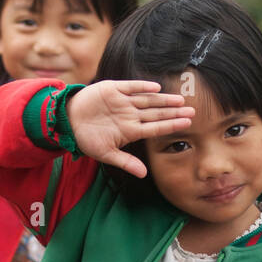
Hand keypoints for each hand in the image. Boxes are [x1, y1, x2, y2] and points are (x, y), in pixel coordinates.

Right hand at [64, 81, 192, 177]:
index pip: (156, 127)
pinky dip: (142, 87)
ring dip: (163, 100)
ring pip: (147, 100)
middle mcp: (130, 115)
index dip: (171, 125)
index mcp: (130, 130)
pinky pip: (131, 87)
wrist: (68, 121)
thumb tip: (144, 174)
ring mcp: (123, 102)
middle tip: (193, 110)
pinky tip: (156, 88)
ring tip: (180, 99)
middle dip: (174, 112)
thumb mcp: (106, 154)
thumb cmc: (86, 139)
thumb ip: (125, 162)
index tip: (188, 123)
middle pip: (156, 113)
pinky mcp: (113, 89)